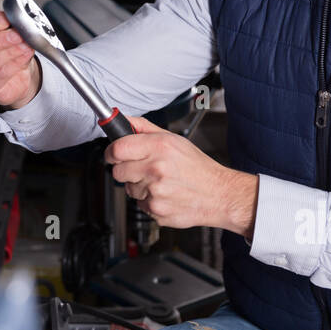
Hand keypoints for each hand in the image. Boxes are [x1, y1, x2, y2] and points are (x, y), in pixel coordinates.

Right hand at [0, 10, 42, 109]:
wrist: (16, 73)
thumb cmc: (4, 47)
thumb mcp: (2, 30)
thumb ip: (4, 24)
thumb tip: (14, 19)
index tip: (5, 19)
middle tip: (17, 34)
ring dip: (9, 52)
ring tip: (25, 44)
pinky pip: (0, 75)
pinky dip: (15, 63)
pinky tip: (25, 55)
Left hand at [104, 115, 257, 236]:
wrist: (219, 194)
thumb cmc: (197, 167)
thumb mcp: (173, 139)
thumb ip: (144, 128)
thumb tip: (122, 119)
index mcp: (159, 147)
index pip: (118, 149)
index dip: (111, 152)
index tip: (112, 155)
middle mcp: (156, 169)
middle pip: (118, 171)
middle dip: (126, 170)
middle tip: (142, 169)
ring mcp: (155, 192)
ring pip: (129, 190)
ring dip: (139, 187)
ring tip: (160, 183)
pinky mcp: (156, 210)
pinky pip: (140, 205)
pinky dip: (149, 201)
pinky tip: (165, 195)